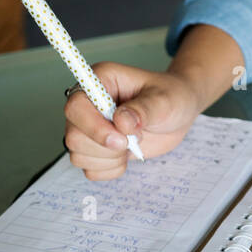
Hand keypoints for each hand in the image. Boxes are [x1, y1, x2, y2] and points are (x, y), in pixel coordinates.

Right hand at [64, 62, 199, 179]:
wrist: (177, 112)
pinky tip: (127, 156)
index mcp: (100, 81)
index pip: (76, 105)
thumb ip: (143, 109)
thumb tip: (121, 122)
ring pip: (78, 155)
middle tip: (133, 139)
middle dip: (105, 147)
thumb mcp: (164, 100)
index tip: (121, 138)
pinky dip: (110, 169)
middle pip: (73, 136)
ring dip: (109, 158)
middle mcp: (88, 104)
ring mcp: (89, 128)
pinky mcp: (95, 148)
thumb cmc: (171, 96)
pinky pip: (90, 170)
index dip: (93, 126)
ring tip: (133, 143)